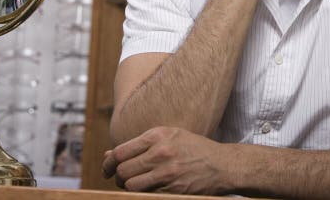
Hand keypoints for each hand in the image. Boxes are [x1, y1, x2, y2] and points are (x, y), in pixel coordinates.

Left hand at [102, 126, 230, 193]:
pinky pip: (145, 195)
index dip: (108, 163)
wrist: (222, 165)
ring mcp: (167, 173)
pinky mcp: (172, 190)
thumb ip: (139, 145)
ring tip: (135, 184)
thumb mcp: (169, 137)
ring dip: (128, 187)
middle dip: (118, 177)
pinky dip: (143, 193)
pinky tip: (149, 188)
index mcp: (158, 136)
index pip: (120, 152)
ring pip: (130, 186)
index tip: (107, 168)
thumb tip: (108, 156)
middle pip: (123, 171)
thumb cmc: (193, 148)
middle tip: (122, 178)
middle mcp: (161, 153)